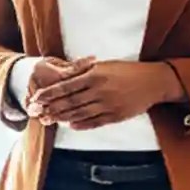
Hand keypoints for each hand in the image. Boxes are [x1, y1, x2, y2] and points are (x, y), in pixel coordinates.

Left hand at [29, 60, 182, 129]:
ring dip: (63, 117)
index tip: (37, 97)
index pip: (66, 86)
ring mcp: (108, 105)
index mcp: (95, 75)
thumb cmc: (128, 71)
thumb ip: (86, 70)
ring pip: (80, 113)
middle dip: (51, 107)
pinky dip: (81, 124)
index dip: (50, 93)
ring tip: (50, 120)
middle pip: (70, 102)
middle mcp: (99, 90)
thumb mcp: (106, 65)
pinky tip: (71, 125)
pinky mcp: (116, 116)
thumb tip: (67, 73)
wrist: (153, 82)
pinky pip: (95, 122)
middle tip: (37, 112)